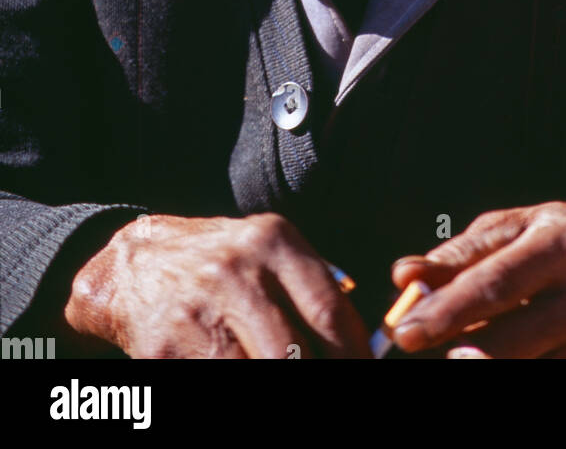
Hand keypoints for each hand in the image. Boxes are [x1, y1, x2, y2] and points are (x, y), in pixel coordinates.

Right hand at [63, 212, 370, 358]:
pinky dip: (236, 386)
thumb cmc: (222, 263)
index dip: (353, 355)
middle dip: (318, 377)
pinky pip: (217, 381)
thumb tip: (363, 345)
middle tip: (331, 390)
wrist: (136, 262)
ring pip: (257, 374)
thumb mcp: (268, 251)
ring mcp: (197, 310)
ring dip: (277, 386)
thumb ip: (315, 285)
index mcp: (272, 241)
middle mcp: (236, 271)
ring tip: (287, 371)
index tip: (364, 371)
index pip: (328, 311)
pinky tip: (245, 372)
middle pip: (294, 355)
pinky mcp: (165, 349)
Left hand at [389, 201, 565, 358]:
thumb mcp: (520, 227)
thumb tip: (406, 275)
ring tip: (452, 353)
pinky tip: (485, 355)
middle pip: (512, 335)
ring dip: (481, 361)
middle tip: (415, 347)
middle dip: (457, 347)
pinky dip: (510, 367)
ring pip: (527, 364)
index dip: (447, 308)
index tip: (405, 328)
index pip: (497, 283)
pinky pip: (548, 374)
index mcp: (560, 244)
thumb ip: (462, 252)